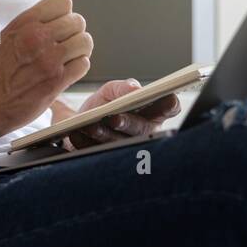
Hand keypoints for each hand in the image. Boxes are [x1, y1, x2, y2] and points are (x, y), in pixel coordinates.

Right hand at [0, 0, 92, 136]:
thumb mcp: (8, 35)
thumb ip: (33, 24)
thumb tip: (57, 18)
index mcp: (26, 22)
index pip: (63, 1)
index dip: (64, 13)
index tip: (59, 24)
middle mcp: (39, 37)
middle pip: (78, 22)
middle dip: (74, 33)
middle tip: (65, 44)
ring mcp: (50, 59)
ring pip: (85, 42)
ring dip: (79, 50)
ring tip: (68, 57)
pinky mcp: (57, 81)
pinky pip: (83, 64)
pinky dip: (78, 67)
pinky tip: (67, 71)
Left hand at [64, 79, 181, 150]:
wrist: (79, 123)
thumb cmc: (104, 104)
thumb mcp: (112, 91)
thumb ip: (123, 87)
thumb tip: (135, 89)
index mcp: (153, 112)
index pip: (170, 107)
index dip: (170, 103)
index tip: (167, 97)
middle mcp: (145, 132)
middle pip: (142, 129)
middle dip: (128, 123)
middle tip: (114, 118)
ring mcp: (127, 147)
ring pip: (119, 142)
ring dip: (103, 134)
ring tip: (90, 125)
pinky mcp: (106, 159)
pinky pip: (97, 151)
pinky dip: (85, 142)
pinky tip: (76, 134)